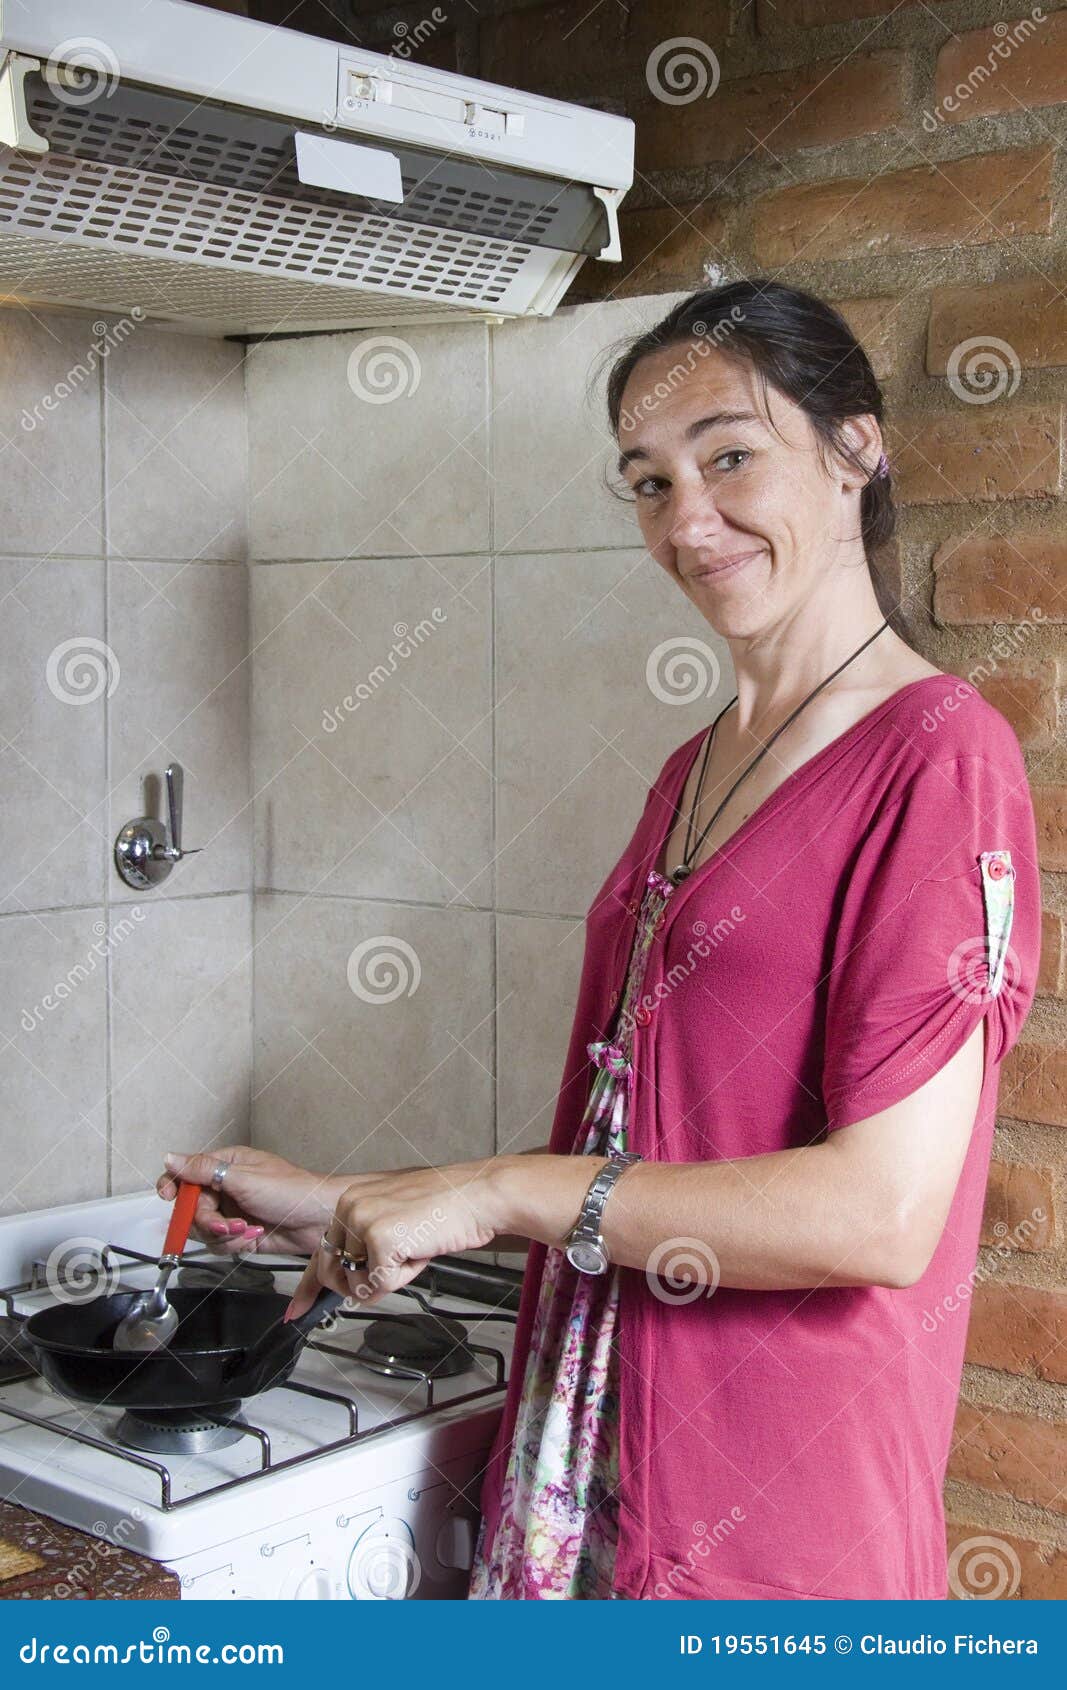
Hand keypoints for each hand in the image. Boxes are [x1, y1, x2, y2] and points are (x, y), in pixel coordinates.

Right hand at [156, 1146, 347, 1256]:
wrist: (318, 1220)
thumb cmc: (290, 1190)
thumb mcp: (243, 1178)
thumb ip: (204, 1171)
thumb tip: (170, 1158)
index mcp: (226, 1165)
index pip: (186, 1173)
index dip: (173, 1186)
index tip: (169, 1198)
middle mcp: (225, 1187)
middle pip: (192, 1208)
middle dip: (207, 1219)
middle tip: (224, 1224)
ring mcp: (232, 1211)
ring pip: (204, 1229)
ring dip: (224, 1234)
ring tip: (247, 1230)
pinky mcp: (239, 1234)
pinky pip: (220, 1243)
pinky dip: (234, 1244)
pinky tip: (253, 1237)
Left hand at [284, 1158, 506, 1315]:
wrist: (476, 1195)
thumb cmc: (446, 1209)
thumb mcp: (396, 1223)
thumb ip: (366, 1247)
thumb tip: (350, 1284)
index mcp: (351, 1201)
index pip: (321, 1251)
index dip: (309, 1287)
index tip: (295, 1312)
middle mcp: (349, 1207)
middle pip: (333, 1274)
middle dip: (362, 1284)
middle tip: (396, 1265)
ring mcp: (361, 1221)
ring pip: (359, 1283)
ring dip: (390, 1278)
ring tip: (413, 1248)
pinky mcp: (378, 1237)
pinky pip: (380, 1285)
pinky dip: (403, 1278)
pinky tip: (419, 1251)